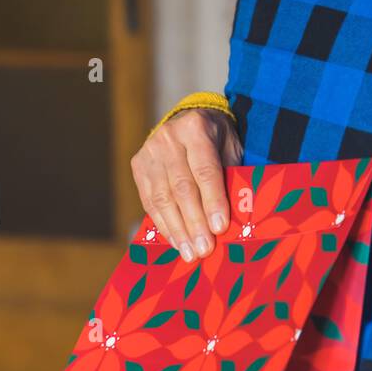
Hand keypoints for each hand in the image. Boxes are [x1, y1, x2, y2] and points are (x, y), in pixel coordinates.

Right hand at [130, 108, 242, 261]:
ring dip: (177, 229)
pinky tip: (175, 241)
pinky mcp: (138, 166)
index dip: (213, 201)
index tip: (220, 228)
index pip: (205, 171)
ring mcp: (149, 152)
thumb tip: (233, 218)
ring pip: (162, 198)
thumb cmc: (217, 138)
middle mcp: (168, 139)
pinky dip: (163, 224)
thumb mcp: (231, 147)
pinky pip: (149, 201)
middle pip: (181, 187)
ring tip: (189, 253)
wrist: (188, 118)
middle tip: (204, 249)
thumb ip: (230, 176)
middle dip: (194, 222)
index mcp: (196, 129)